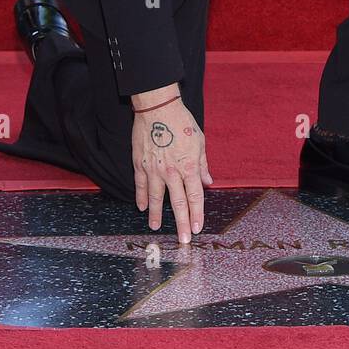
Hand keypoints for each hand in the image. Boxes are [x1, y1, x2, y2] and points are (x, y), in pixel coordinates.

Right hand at [130, 83, 210, 243]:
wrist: (158, 108)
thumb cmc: (182, 122)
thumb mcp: (200, 142)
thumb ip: (203, 165)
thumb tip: (208, 182)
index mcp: (189, 166)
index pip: (195, 197)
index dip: (196, 214)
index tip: (197, 228)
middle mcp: (172, 172)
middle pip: (178, 203)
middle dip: (181, 223)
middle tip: (182, 240)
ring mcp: (155, 169)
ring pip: (156, 198)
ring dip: (156, 215)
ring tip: (155, 227)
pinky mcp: (140, 164)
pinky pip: (141, 185)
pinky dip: (141, 197)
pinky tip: (142, 207)